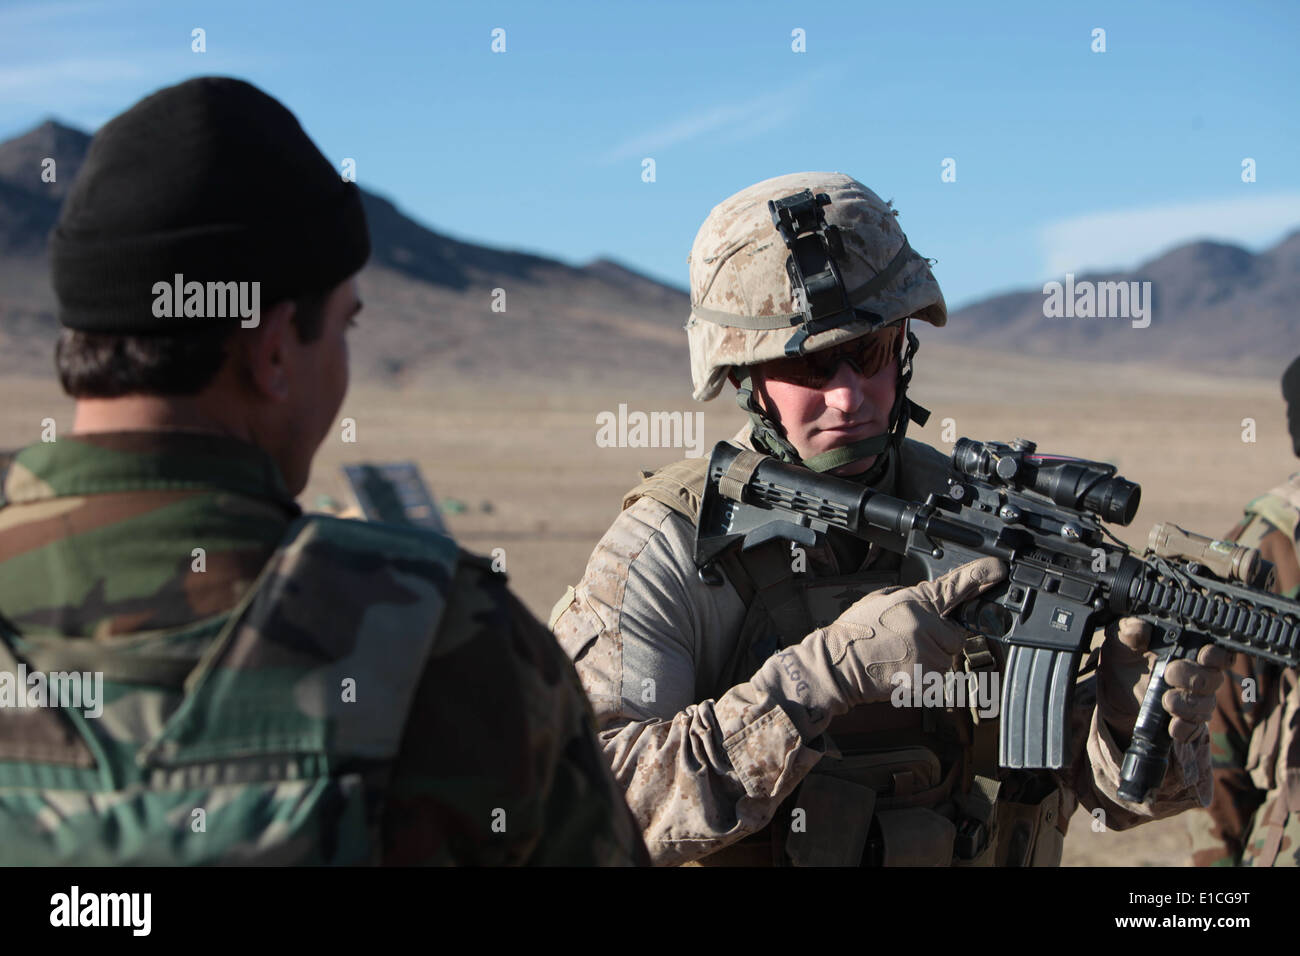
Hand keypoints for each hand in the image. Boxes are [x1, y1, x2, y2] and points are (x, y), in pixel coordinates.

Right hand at [750, 557, 1007, 721]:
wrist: (838, 665)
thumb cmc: (857, 633)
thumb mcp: (881, 599)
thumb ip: (914, 600)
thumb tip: (937, 605)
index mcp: (914, 601)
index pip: (954, 587)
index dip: (979, 576)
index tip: (998, 569)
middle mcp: (924, 625)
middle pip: (955, 635)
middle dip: (940, 640)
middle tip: (909, 644)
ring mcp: (926, 654)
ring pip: (949, 660)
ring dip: (933, 662)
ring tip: (902, 660)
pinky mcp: (926, 680)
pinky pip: (941, 681)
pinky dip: (928, 681)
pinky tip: (904, 673)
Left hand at [1096, 618, 1229, 742]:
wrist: (1113, 684)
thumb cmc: (1125, 653)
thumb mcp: (1121, 638)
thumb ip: (1130, 630)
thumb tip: (1141, 630)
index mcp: (1189, 650)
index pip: (1219, 652)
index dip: (1217, 655)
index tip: (1203, 656)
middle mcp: (1197, 674)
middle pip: (1214, 679)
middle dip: (1194, 678)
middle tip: (1169, 674)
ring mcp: (1192, 699)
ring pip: (1206, 705)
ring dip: (1189, 705)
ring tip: (1166, 701)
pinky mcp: (1183, 720)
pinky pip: (1194, 728)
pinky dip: (1186, 728)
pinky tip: (1172, 726)